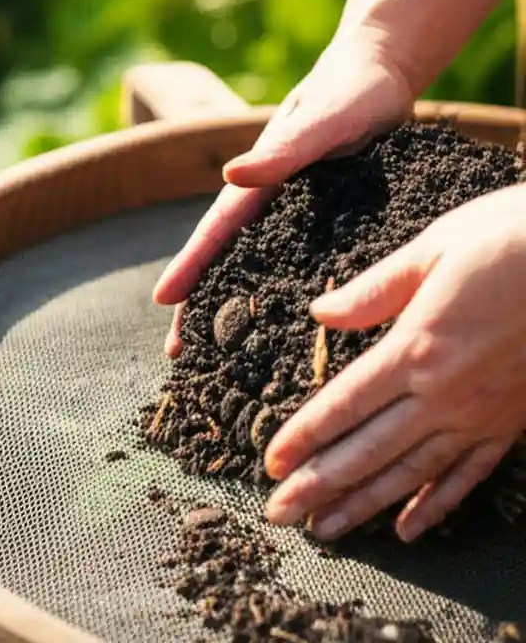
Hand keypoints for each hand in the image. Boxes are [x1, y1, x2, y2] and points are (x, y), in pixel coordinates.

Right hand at [152, 34, 416, 355]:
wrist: (381, 74)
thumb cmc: (352, 91)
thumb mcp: (323, 119)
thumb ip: (282, 149)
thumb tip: (229, 176)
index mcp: (260, 183)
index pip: (216, 231)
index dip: (190, 267)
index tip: (163, 301)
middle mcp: (267, 204)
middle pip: (225, 261)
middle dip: (200, 306)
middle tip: (179, 355)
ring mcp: (291, 216)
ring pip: (253, 268)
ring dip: (233, 307)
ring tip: (219, 356)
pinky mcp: (320, 223)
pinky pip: (291, 265)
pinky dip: (276, 295)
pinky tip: (279, 326)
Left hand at [263, 184, 525, 541]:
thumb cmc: (516, 241)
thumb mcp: (437, 248)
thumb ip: (375, 289)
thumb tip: (320, 313)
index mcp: (416, 348)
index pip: (344, 405)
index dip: (304, 438)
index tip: (270, 465)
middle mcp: (445, 394)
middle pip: (368, 451)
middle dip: (318, 486)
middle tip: (279, 515)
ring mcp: (482, 414)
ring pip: (412, 473)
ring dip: (364, 503)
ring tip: (324, 530)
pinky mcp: (513, 423)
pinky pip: (468, 475)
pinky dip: (435, 505)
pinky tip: (407, 530)